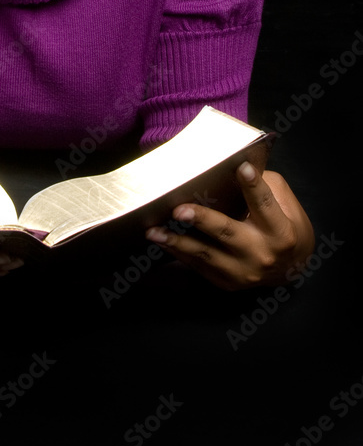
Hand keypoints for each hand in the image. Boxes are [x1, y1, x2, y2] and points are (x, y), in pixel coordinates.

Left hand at [145, 163, 314, 290]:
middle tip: (180, 209)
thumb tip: (233, 163)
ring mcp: (243, 272)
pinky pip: (199, 267)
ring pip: (206, 255)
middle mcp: (261, 254)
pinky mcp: (227, 282)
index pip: (265, 204)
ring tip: (154, 231)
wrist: (291, 269)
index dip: (254, 186)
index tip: (241, 167)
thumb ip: (263, 184)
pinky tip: (161, 241)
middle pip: (227, 233)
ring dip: (177, 242)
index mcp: (280, 231)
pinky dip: (178, 253)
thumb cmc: (285, 226)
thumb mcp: (284, 202)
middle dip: (202, 220)